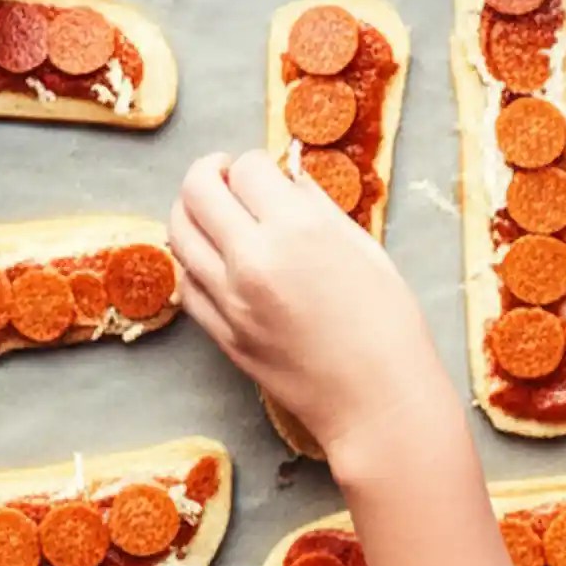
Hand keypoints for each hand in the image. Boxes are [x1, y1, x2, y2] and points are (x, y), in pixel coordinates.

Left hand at [169, 149, 436, 451]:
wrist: (377, 401)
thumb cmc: (387, 324)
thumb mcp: (363, 247)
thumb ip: (317, 206)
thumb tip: (286, 177)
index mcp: (297, 230)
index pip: (247, 168)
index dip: (256, 163)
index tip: (265, 172)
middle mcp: (253, 258)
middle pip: (197, 190)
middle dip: (209, 171)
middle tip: (224, 175)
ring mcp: (230, 298)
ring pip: (179, 233)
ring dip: (191, 211)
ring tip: (212, 213)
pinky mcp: (220, 332)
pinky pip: (186, 282)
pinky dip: (193, 260)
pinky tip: (213, 259)